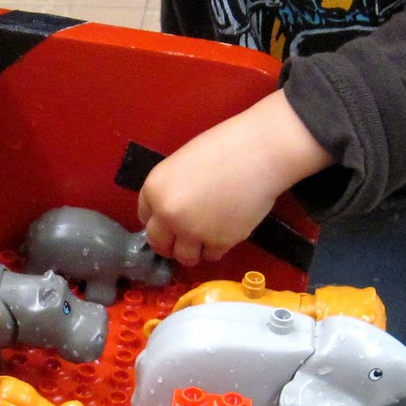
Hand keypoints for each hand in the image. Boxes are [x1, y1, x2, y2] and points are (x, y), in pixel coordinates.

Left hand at [137, 92, 332, 265]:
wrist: (261, 152)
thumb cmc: (225, 148)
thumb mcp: (182, 165)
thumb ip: (170, 191)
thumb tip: (168, 215)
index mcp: (154, 189)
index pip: (144, 218)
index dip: (159, 220)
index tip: (170, 221)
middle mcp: (167, 214)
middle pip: (159, 244)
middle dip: (171, 243)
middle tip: (186, 237)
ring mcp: (191, 231)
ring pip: (185, 257)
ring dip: (194, 250)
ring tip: (208, 234)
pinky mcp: (218, 242)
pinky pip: (212, 255)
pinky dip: (218, 246)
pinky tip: (227, 227)